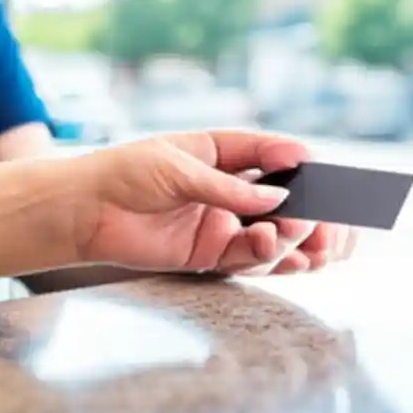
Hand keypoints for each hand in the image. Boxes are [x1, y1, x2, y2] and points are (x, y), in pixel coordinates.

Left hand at [71, 131, 355, 275]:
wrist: (81, 212)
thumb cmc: (123, 173)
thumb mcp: (179, 168)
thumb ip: (231, 187)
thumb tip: (282, 196)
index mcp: (224, 154)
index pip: (274, 156)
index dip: (302, 166)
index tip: (324, 175)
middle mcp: (229, 189)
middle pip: (286, 201)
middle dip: (314, 213)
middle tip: (331, 223)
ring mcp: (222, 223)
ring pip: (275, 234)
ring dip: (296, 237)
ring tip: (305, 236)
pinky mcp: (210, 255)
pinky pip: (250, 258)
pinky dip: (270, 255)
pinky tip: (278, 248)